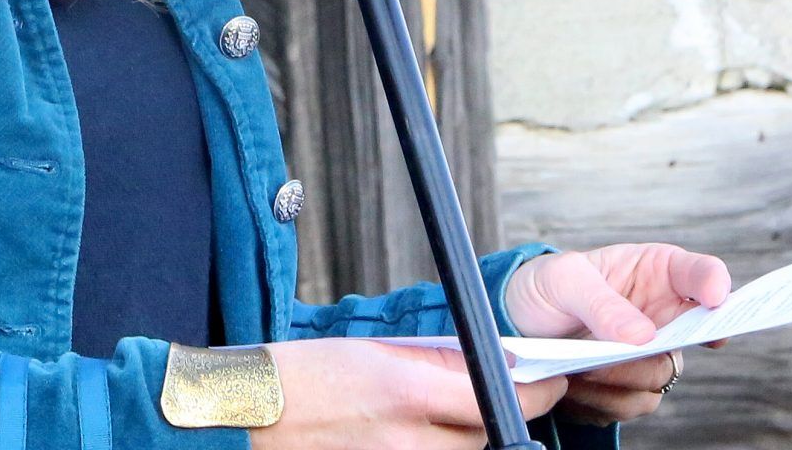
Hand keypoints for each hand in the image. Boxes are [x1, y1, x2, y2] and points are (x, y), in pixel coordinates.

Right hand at [249, 338, 567, 449]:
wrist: (243, 415)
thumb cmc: (300, 377)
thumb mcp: (369, 351)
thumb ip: (434, 361)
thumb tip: (487, 361)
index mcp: (404, 391)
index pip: (498, 395)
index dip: (536, 389)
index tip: (549, 378)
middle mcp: (408, 439)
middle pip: (489, 433)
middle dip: (505, 411)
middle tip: (512, 389)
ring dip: (470, 435)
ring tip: (451, 412)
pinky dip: (439, 448)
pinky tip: (426, 432)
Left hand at [501, 242, 732, 425]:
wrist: (519, 326)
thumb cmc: (548, 288)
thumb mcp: (562, 279)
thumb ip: (600, 301)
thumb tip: (642, 336)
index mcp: (657, 272)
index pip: (701, 273)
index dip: (715, 284)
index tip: (715, 298)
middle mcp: (664, 315)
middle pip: (690, 338)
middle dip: (658, 347)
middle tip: (629, 347)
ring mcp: (651, 355)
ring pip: (658, 377)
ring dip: (617, 375)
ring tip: (577, 365)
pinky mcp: (631, 388)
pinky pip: (630, 403)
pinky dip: (599, 398)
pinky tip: (571, 382)